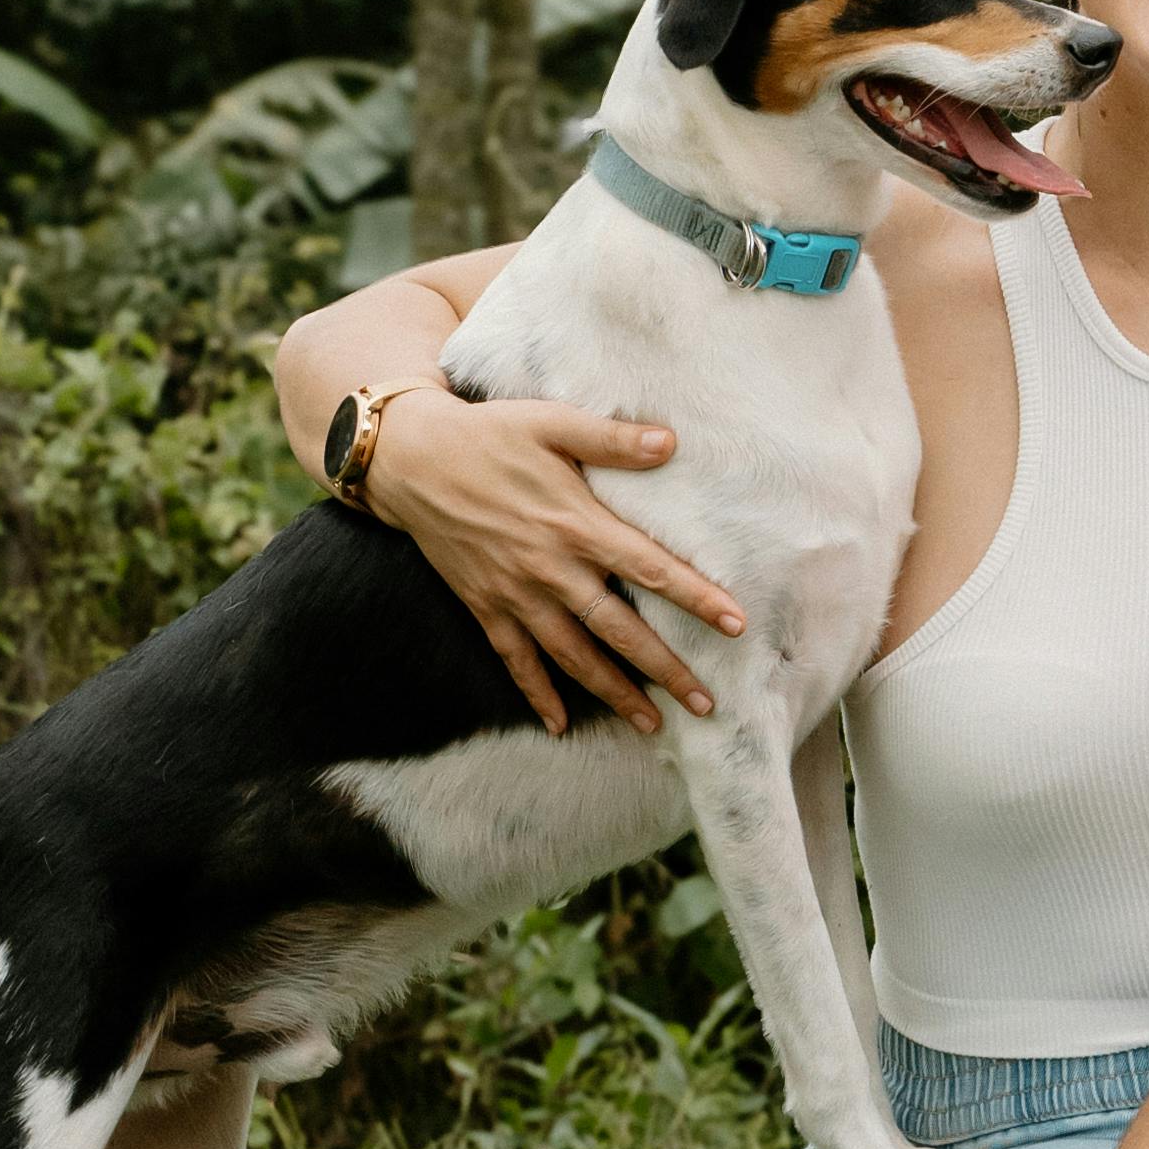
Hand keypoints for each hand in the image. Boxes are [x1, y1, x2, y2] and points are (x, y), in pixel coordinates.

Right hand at [362, 386, 745, 737]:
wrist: (412, 462)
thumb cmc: (490, 436)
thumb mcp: (552, 422)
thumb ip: (611, 439)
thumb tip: (671, 442)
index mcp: (577, 525)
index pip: (650, 568)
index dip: (696, 598)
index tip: (736, 625)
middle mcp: (551, 569)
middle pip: (619, 629)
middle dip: (665, 669)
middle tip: (706, 704)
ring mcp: (516, 595)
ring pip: (573, 656)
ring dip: (614, 693)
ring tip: (652, 725)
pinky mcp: (485, 607)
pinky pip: (515, 661)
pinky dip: (537, 695)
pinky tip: (559, 726)